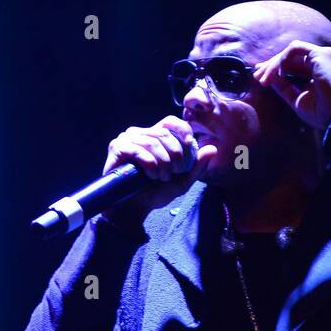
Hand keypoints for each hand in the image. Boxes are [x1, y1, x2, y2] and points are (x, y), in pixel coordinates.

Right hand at [102, 115, 216, 216]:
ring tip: (160, 178)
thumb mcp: (181, 181)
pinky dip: (148, 164)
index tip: (189, 144)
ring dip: (162, 163)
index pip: (170, 122)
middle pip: (163, 133)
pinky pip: (137, 150)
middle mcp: (140, 134)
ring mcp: (127, 139)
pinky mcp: (117, 148)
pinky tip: (149, 176)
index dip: (182, 129)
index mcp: (155, 137)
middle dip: (174, 155)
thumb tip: (212, 149)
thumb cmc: (155, 193)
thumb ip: (196, 166)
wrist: (134, 208)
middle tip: (173, 173)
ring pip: (152, 142)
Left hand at [252, 41, 330, 130]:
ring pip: (291, 52)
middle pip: (291, 57)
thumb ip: (284, 87)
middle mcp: (323, 60)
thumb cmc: (322, 113)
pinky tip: (277, 73)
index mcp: (319, 72)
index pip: (294, 65)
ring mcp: (323, 55)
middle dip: (272, 65)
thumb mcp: (297, 99)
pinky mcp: (321, 54)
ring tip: (264, 78)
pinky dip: (282, 59)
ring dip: (275, 63)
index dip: (277, 69)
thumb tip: (269, 77)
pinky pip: (295, 49)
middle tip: (257, 76)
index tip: (261, 77)